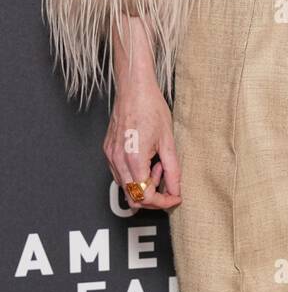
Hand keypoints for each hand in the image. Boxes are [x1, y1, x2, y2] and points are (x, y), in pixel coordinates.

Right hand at [103, 79, 181, 211]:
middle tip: (168, 184)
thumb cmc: (151, 108)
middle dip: (152, 197)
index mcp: (133, 158)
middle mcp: (117, 160)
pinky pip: (120, 174)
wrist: (134, 89)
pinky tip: (147, 160)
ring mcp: (110, 156)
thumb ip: (172, 170)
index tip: (174, 197)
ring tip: (158, 166)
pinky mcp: (107, 151)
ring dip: (143, 185)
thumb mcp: (168, 141)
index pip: (145, 195)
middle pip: (132, 197)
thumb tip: (176, 190)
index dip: (162, 201)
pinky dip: (135, 175)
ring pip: (125, 188)